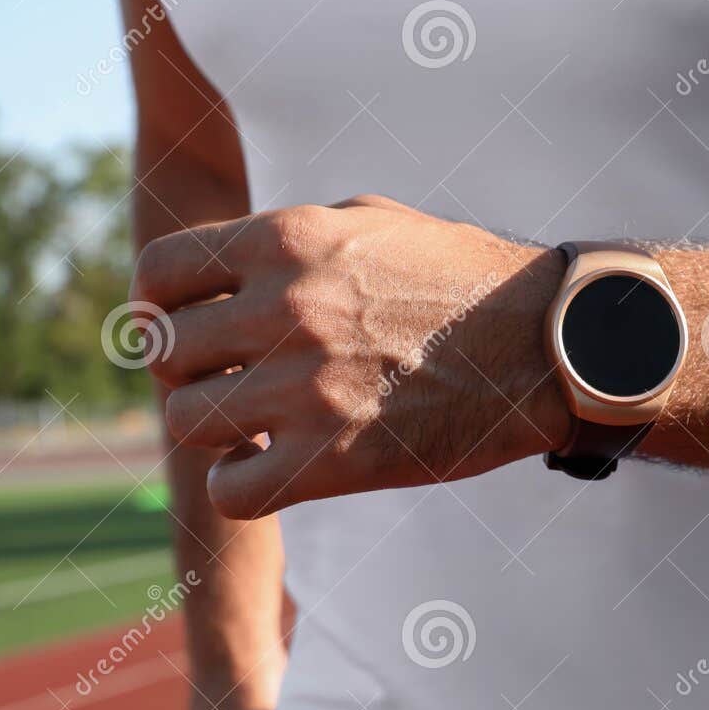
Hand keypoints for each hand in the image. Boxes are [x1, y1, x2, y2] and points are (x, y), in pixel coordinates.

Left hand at [134, 196, 569, 518]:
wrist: (550, 346)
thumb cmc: (465, 279)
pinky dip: (242, 485)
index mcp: (287, 239)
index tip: (187, 327)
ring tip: (253, 428)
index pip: (158, 275)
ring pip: (188, 424)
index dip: (160, 306)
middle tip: (228, 383)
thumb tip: (217, 266)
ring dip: (214, 430)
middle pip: (165, 355)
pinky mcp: (335, 461)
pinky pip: (232, 489)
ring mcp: (306, 389)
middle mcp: (285, 310)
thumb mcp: (373, 220)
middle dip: (189, 371)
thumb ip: (287, 237)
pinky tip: (271, 470)